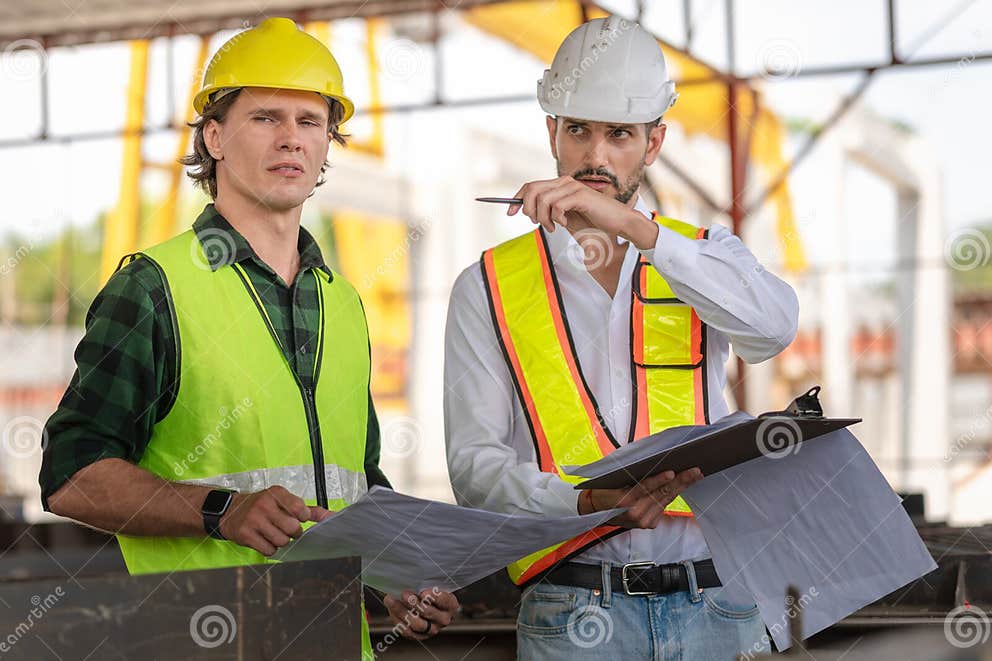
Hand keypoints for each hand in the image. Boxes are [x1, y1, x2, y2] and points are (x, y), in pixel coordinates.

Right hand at [217, 485, 328, 555]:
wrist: (231, 511)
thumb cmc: (262, 506)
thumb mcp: (284, 502)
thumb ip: (309, 510)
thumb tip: (332, 516)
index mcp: (277, 493)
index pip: (301, 509)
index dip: (302, 518)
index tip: (297, 518)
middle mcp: (265, 504)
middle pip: (293, 528)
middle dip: (293, 533)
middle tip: (285, 529)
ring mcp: (254, 519)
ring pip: (282, 541)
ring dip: (281, 541)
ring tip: (273, 533)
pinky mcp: (245, 534)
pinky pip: (269, 550)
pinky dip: (270, 549)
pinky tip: (264, 539)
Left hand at [383, 588, 459, 639]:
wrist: (430, 605)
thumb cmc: (432, 592)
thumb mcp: (435, 584)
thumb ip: (427, 583)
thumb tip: (412, 578)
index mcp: (450, 605)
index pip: (444, 601)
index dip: (434, 597)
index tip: (423, 592)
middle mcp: (443, 619)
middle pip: (428, 613)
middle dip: (414, 603)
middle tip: (404, 594)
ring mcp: (431, 630)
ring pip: (416, 624)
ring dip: (401, 611)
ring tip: (390, 599)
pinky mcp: (418, 636)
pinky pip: (406, 631)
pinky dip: (396, 619)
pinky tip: (390, 608)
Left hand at [508, 176, 657, 247]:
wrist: (616, 224)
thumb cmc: (592, 221)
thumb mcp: (564, 216)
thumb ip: (548, 211)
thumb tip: (526, 211)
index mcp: (560, 184)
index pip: (531, 186)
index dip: (517, 198)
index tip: (510, 213)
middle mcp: (565, 182)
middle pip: (532, 190)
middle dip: (528, 209)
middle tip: (538, 223)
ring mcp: (573, 187)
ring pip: (542, 199)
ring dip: (543, 217)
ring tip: (553, 227)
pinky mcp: (580, 196)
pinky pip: (556, 206)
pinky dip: (556, 218)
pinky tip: (564, 223)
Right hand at [578, 468, 702, 528]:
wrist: (594, 511)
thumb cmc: (605, 491)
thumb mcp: (615, 480)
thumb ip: (634, 474)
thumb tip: (654, 461)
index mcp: (624, 500)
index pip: (645, 488)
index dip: (658, 480)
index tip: (671, 472)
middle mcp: (635, 513)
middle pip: (661, 494)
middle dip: (680, 481)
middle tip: (694, 470)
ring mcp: (643, 521)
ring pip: (666, 500)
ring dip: (681, 487)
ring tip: (694, 475)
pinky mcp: (649, 524)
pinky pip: (663, 507)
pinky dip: (673, 494)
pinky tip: (683, 484)